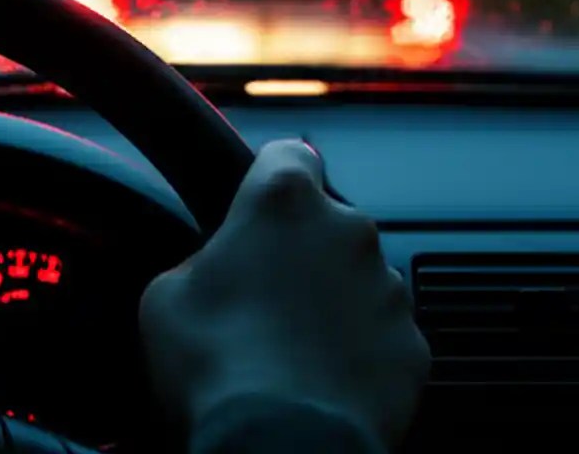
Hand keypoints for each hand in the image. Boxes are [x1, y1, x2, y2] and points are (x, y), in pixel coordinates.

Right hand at [140, 140, 429, 449]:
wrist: (279, 442)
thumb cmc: (213, 363)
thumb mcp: (165, 294)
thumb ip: (201, 260)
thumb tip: (214, 270)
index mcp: (284, 201)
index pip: (288, 154)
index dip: (269, 178)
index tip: (256, 204)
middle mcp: (348, 230)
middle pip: (326, 224)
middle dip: (300, 253)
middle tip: (260, 299)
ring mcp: (389, 289)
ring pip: (359, 281)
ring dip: (331, 303)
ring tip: (290, 350)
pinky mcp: (413, 346)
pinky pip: (384, 337)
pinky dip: (360, 352)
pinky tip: (322, 381)